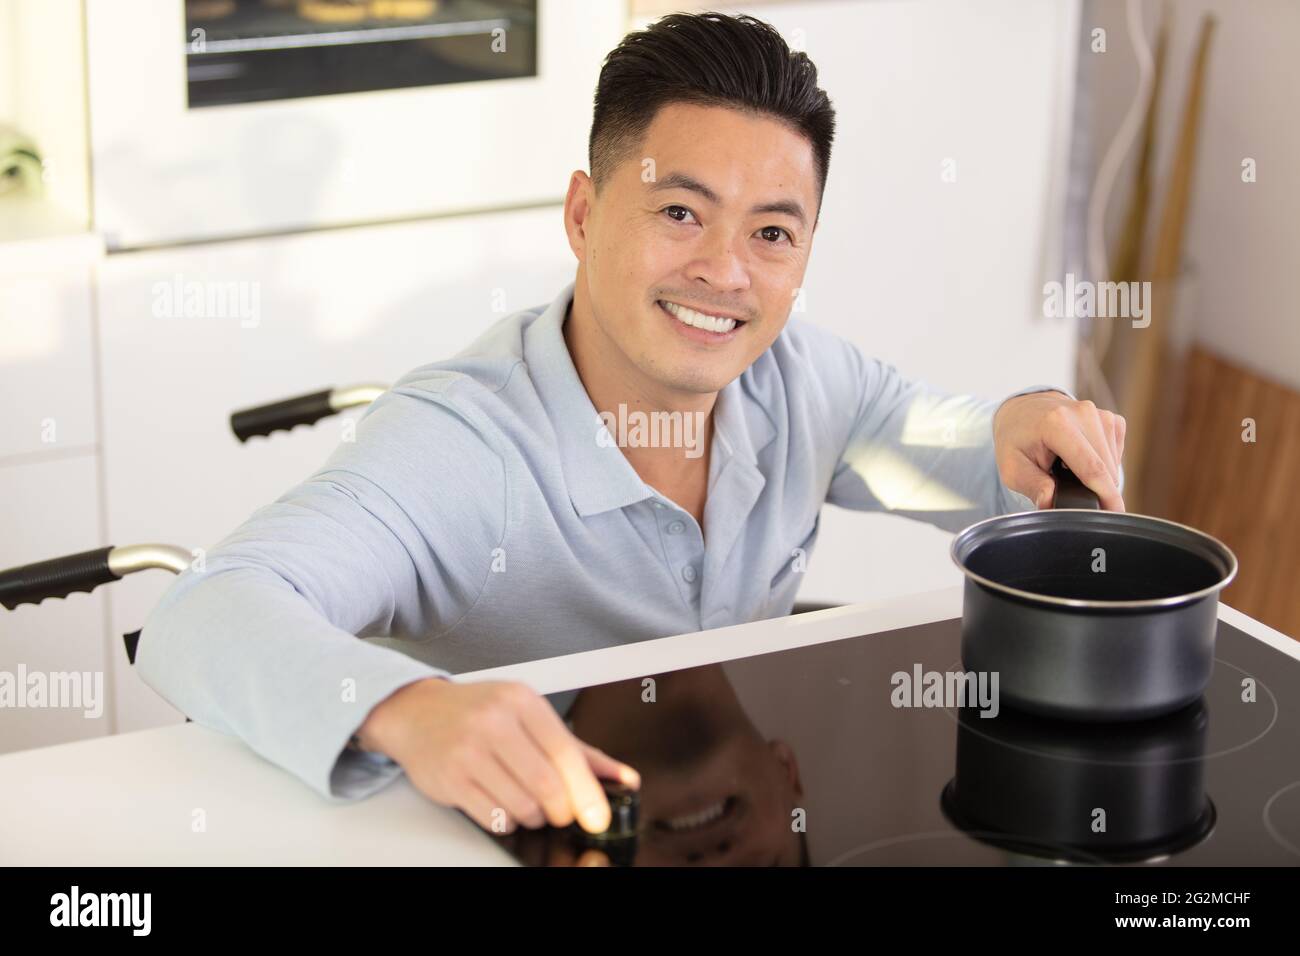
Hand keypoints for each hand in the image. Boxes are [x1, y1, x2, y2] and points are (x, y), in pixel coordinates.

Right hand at [355, 677, 639, 834]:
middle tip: (559, 811)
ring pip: (522, 806)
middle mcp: (494, 721)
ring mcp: (469, 751)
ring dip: (533, 816)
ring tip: (526, 801)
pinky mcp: (451, 779)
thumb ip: (580, 750)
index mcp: (522, 701)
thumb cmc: (479, 712)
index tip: (598, 816)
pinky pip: (493, 817)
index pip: (566, 753)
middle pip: (547, 786)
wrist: (417, 712)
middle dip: (560, 810)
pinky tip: (501, 802)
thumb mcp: (531, 717)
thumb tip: (624, 778)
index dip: (587, 792)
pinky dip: (506, 819)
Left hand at [993, 392, 1126, 510]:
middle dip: (1095, 490)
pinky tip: (1081, 459)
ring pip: (1113, 464)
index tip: (1115, 514)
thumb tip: (1049, 503)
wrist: (1023, 411)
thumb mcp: (1012, 467)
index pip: (1091, 467)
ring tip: (1067, 469)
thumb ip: (1032, 486)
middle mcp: (1083, 414)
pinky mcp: (1111, 419)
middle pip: (1106, 469)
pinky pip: (1116, 454)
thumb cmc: (1016, 440)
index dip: (1106, 495)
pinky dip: (1102, 463)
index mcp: (1057, 423)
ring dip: (1097, 476)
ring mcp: (1100, 414)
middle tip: (1066, 488)